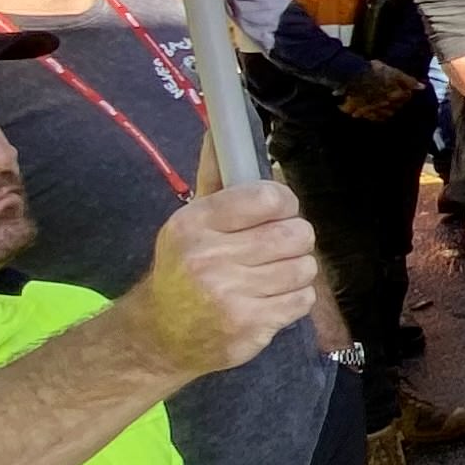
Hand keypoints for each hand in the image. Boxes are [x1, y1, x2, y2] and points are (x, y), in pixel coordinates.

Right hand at [134, 180, 324, 378]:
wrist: (160, 336)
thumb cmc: (183, 270)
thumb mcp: (190, 224)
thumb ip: (215, 178)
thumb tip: (220, 129)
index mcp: (194, 224)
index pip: (267, 198)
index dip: (284, 203)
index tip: (278, 211)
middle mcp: (209, 258)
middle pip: (295, 233)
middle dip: (294, 238)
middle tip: (277, 247)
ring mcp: (230, 296)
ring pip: (303, 267)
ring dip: (296, 270)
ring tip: (272, 274)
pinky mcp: (250, 326)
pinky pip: (302, 299)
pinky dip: (294, 298)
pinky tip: (270, 299)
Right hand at [340, 65, 424, 120]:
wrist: (352, 76)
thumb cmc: (375, 71)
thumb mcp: (394, 72)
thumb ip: (409, 80)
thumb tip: (423, 87)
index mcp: (396, 96)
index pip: (407, 96)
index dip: (406, 91)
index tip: (403, 88)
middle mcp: (387, 106)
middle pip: (396, 107)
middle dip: (396, 103)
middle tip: (392, 95)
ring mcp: (375, 111)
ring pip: (384, 114)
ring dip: (386, 111)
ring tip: (383, 104)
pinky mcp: (362, 112)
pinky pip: (370, 117)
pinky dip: (371, 114)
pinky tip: (369, 109)